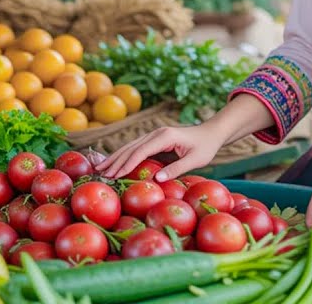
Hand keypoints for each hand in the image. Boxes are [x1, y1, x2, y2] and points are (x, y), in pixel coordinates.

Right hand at [95, 122, 222, 181]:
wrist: (211, 132)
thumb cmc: (206, 147)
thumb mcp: (195, 160)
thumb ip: (177, 169)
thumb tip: (157, 179)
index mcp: (165, 136)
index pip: (141, 151)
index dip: (127, 163)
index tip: (115, 175)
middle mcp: (156, 133)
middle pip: (131, 147)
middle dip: (115, 161)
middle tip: (101, 174)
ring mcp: (154, 135)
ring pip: (130, 146)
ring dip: (116, 158)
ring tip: (100, 168)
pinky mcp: (155, 140)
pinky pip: (136, 148)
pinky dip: (124, 156)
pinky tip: (114, 164)